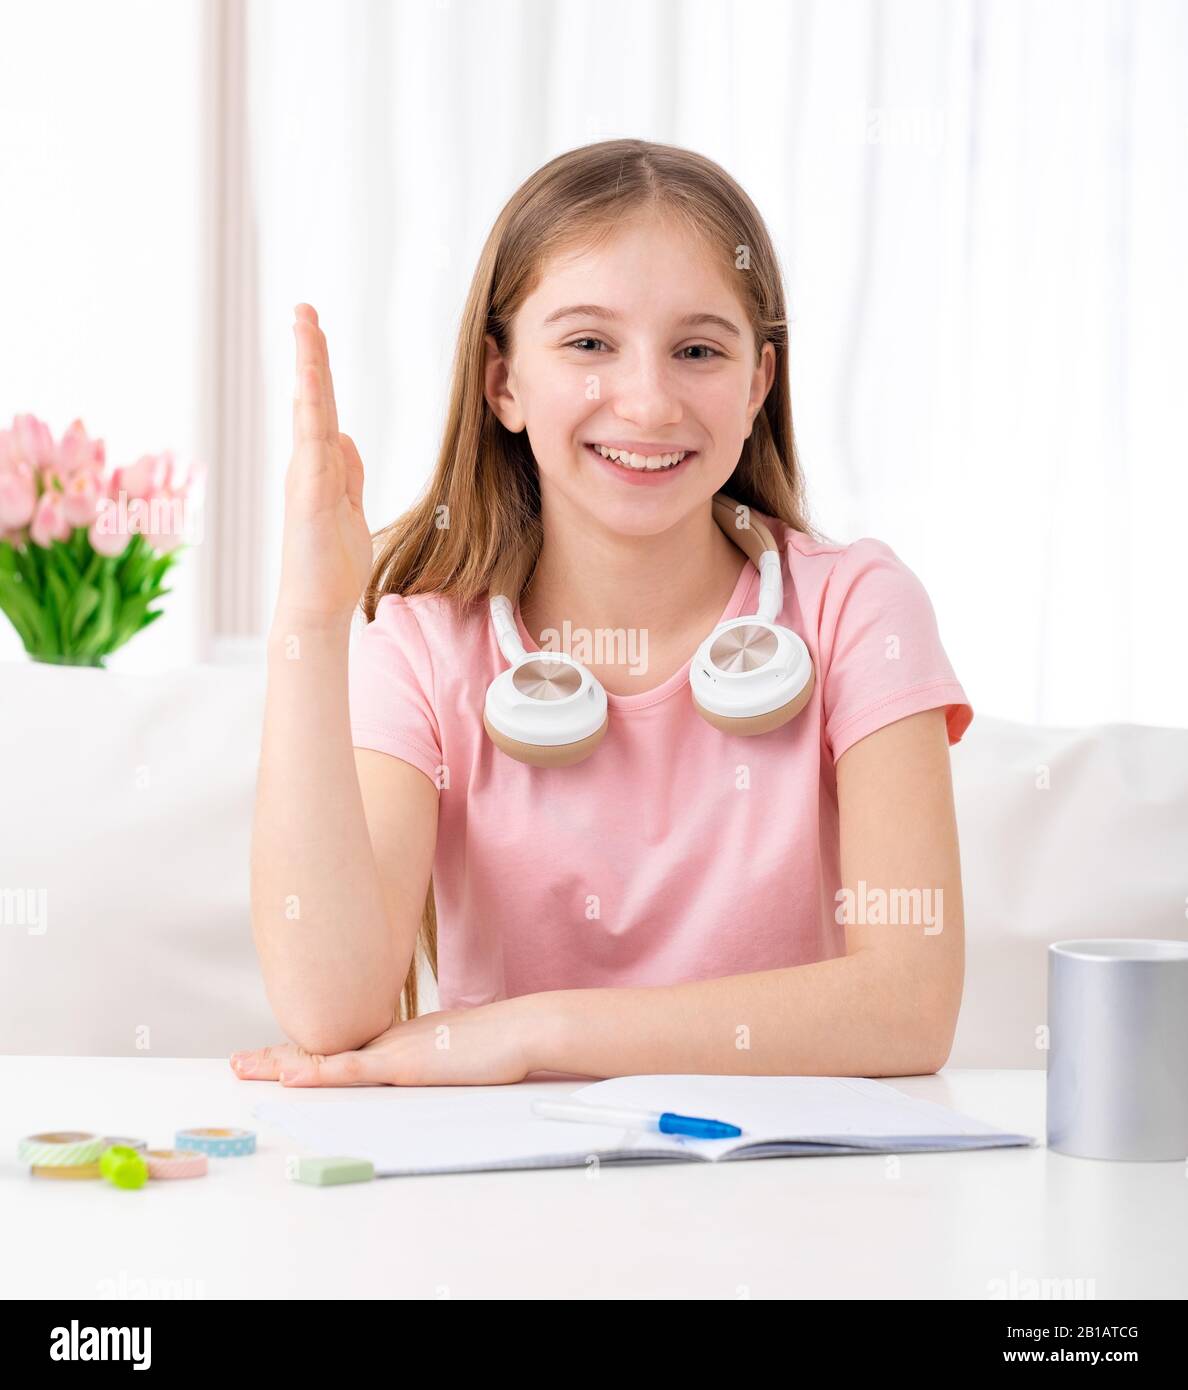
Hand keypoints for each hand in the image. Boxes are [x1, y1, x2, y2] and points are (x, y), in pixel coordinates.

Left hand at [229, 997, 547, 1086]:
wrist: (521, 1030)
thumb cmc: (496, 1044)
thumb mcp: (452, 1052)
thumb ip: (428, 1059)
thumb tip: (422, 1066)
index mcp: (396, 1039)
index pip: (338, 1047)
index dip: (301, 1052)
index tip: (271, 1058)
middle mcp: (386, 1040)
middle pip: (321, 1048)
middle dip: (276, 1056)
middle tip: (237, 1062)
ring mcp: (393, 1050)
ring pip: (327, 1058)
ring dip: (283, 1063)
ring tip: (246, 1068)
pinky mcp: (404, 1064)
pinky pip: (353, 1070)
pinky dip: (320, 1073)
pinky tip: (293, 1076)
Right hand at [275, 303, 373, 629]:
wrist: (316, 607)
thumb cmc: (329, 565)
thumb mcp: (350, 509)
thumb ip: (348, 473)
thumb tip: (345, 438)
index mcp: (319, 467)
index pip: (322, 408)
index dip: (320, 370)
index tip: (315, 330)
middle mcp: (307, 465)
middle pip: (312, 398)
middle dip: (309, 352)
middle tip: (303, 308)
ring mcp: (305, 477)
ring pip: (309, 411)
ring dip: (308, 366)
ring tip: (304, 323)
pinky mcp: (308, 495)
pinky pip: (310, 444)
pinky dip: (310, 410)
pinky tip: (310, 379)